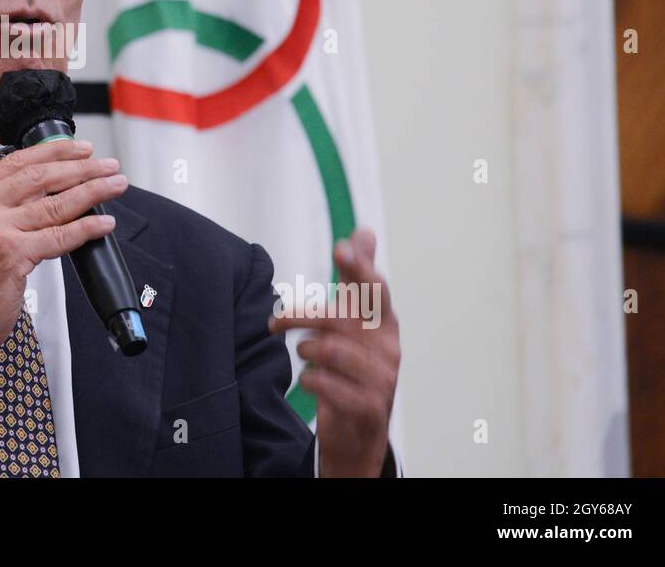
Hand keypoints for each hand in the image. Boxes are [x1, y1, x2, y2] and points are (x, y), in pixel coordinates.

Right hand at [0, 139, 126, 359]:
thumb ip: (4, 204)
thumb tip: (54, 183)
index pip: (17, 162)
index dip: (54, 152)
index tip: (81, 150)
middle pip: (39, 178)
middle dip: (81, 168)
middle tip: (107, 165)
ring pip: (54, 204)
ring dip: (92, 192)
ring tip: (114, 186)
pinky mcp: (12, 256)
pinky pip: (59, 236)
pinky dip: (86, 228)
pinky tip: (104, 223)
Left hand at [268, 226, 399, 476]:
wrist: (360, 433)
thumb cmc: (354, 367)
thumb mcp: (357, 322)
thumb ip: (358, 278)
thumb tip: (364, 232)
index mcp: (385, 323)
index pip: (375, 289)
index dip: (359, 268)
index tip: (340, 248)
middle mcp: (389, 348)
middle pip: (342, 317)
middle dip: (300, 314)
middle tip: (275, 320)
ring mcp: (382, 379)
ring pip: (331, 350)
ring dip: (306, 349)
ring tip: (302, 353)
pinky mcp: (367, 407)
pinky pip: (327, 383)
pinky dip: (311, 379)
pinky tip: (309, 379)